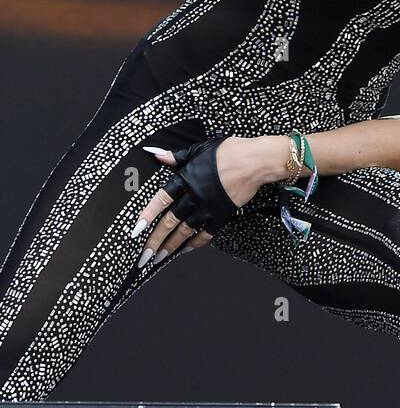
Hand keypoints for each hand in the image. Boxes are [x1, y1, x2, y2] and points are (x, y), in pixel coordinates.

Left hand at [131, 134, 266, 265]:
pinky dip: (195, 243)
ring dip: (171, 246)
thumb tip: (157, 154)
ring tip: (160, 257)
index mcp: (186, 178)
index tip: (136, 230)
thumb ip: (177, 157)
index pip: (161, 200)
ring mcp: (208, 207)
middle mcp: (194, 196)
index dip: (147, 214)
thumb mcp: (200, 149)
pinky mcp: (223, 214)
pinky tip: (186, 250)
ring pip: (185, 231)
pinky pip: (206, 233)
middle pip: (170, 221)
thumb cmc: (230, 151)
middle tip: (144, 255)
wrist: (256, 161)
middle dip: (155, 240)